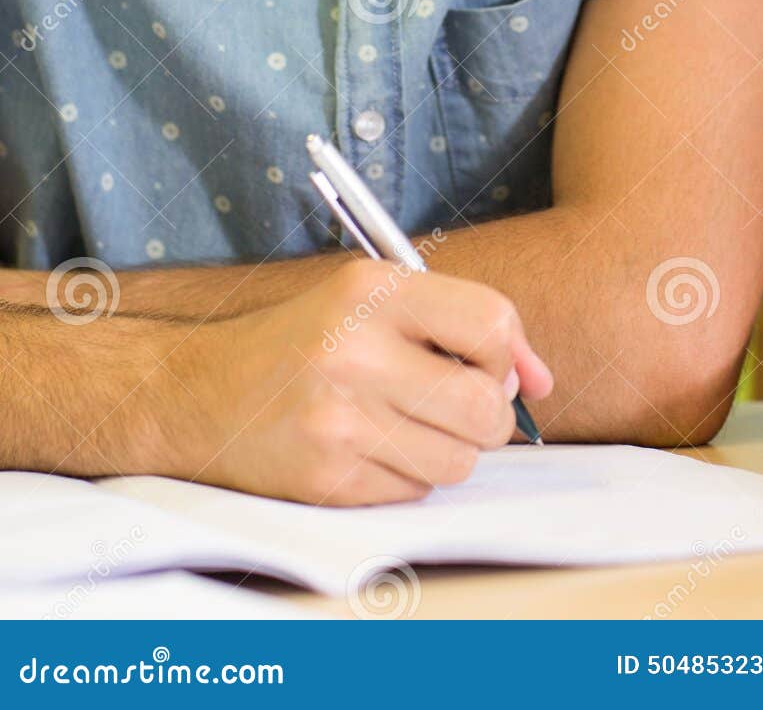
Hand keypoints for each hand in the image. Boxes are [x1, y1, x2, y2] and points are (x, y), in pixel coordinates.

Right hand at [160, 258, 553, 504]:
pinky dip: (406, 476)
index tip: (493, 367)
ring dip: (446, 450)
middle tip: (456, 405)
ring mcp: (340, 422)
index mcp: (372, 292)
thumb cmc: (303, 341)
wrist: (199, 393)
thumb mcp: (371, 298)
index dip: (510, 355)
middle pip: (486, 407)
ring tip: (402, 423)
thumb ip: (460, 322)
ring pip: (458, 460)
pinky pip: (414, 492)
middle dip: (488, 415)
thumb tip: (541, 382)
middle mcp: (356, 352)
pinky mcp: (328, 480)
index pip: (491, 322)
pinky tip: (367, 448)